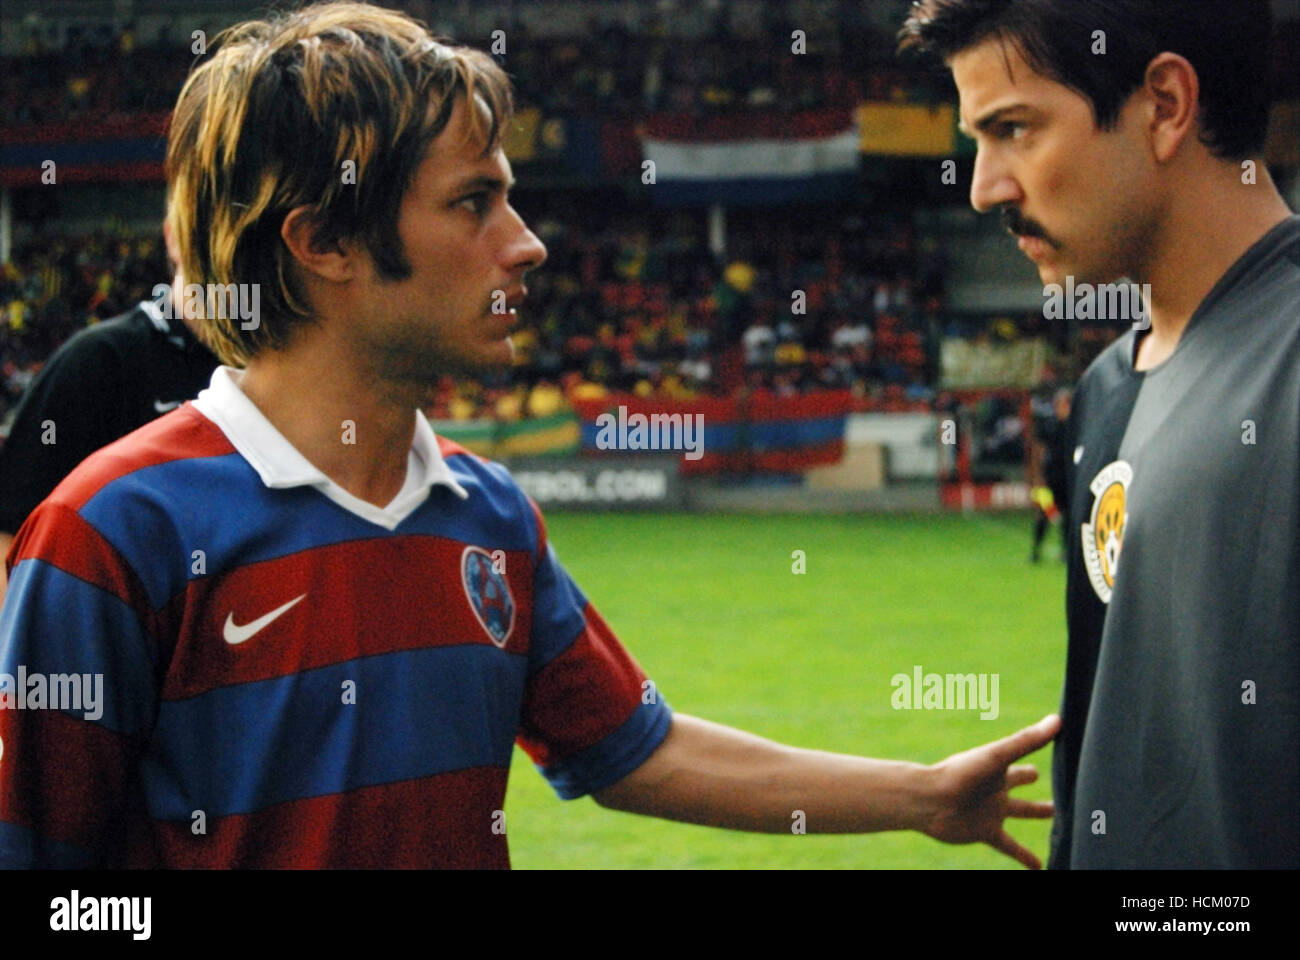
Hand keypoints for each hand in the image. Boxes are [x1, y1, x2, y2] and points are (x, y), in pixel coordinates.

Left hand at [920, 713, 1060, 868]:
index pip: (1022, 756)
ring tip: (1058, 819)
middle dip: (1030, 779)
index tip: (1054, 740)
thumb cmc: (960, 773)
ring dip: (1037, 813)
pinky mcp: (986, 832)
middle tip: (1052, 779)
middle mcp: (996, 788)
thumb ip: (1027, 741)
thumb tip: (1057, 720)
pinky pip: (1011, 848)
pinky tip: (1040, 868)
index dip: (1036, 748)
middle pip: (1020, 783)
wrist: (930, 800)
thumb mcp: (997, 757)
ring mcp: (992, 810)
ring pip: (1021, 812)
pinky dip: (1026, 858)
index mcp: (999, 768)